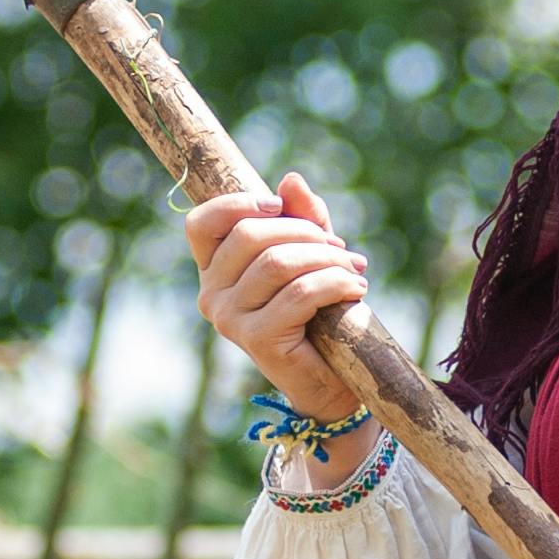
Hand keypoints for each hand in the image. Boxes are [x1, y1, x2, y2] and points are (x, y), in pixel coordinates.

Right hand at [187, 169, 370, 417]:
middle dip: (305, 232)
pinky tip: (356, 289)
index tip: (280, 207)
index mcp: (214, 271)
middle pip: (249, 235)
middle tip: (341, 248)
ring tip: (354, 269)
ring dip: (327, 258)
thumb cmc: (318, 311)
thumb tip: (291, 180)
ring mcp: (230, 320)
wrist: (333, 378)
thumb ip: (300, 217)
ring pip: (278, 263)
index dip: (238, 204)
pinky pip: (300, 294)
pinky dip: (336, 284)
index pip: (201, 224)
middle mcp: (211, 295)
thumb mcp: (310, 253)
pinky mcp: (258, 339)